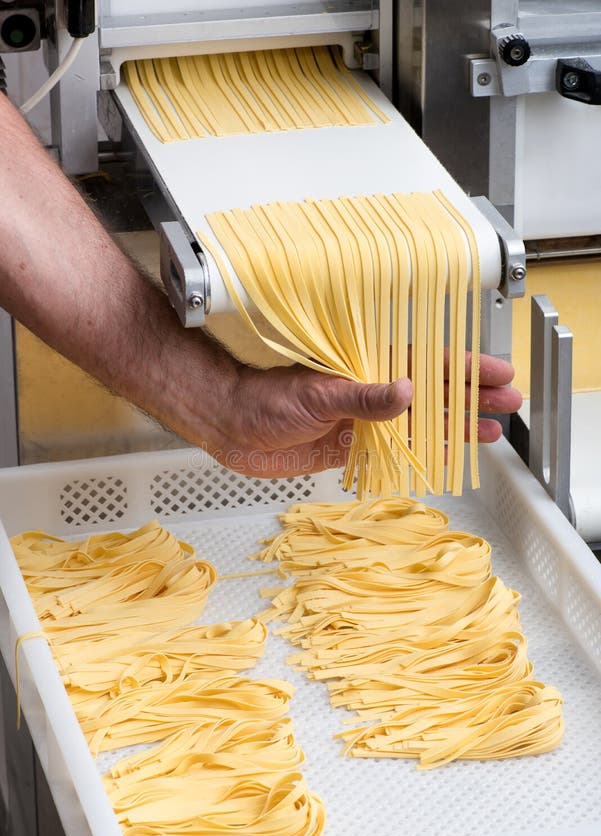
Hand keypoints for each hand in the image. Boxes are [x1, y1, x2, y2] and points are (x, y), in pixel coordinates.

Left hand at [211, 351, 520, 476]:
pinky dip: (420, 453)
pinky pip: (394, 450)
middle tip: (508, 406)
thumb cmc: (264, 397)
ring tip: (489, 432)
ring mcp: (362, 420)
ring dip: (453, 427)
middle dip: (470, 399)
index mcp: (365, 367)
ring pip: (419, 423)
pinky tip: (444, 455)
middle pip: (432, 395)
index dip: (464, 370)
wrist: (230, 424)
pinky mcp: (349, 447)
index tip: (497, 375)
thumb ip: (363, 396)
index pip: (426, 365)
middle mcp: (369, 392)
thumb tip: (407, 392)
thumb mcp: (316, 394)